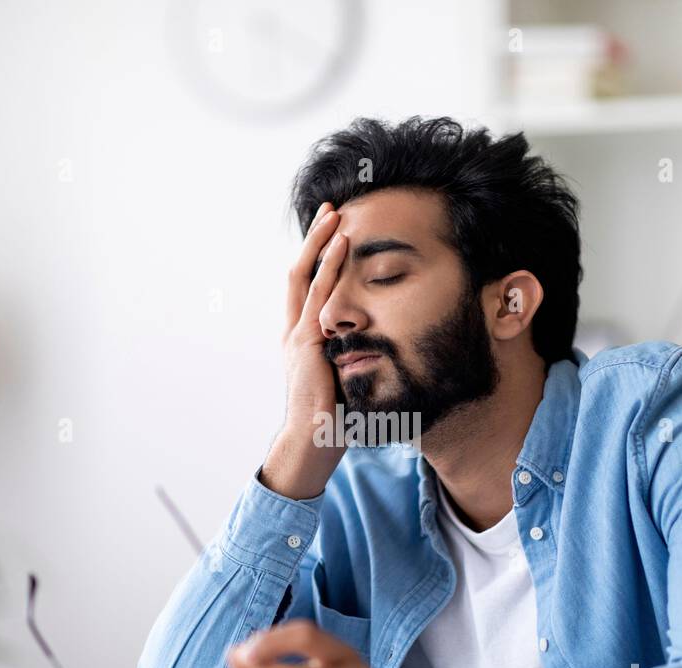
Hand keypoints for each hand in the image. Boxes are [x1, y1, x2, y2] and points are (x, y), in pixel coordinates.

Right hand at [260, 202, 348, 500]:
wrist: (314, 442)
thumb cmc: (335, 419)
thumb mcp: (347, 378)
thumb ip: (357, 357)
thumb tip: (386, 347)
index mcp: (302, 340)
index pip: (306, 289)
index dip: (317, 260)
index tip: (333, 234)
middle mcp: (295, 332)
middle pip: (299, 274)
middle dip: (314, 240)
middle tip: (330, 211)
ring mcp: (297, 335)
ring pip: (305, 277)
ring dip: (320, 243)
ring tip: (335, 215)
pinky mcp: (306, 342)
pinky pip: (318, 296)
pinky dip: (329, 268)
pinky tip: (341, 247)